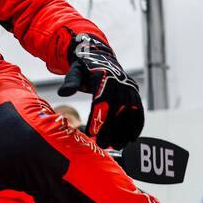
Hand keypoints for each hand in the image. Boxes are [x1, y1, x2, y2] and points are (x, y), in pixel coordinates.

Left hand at [58, 33, 143, 149]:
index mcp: (104, 75)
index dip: (99, 117)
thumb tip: (63, 93)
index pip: (103, 99)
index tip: (92, 133)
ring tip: (116, 146)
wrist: (100, 56)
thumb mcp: (75, 71)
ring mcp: (129, 86)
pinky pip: (138, 110)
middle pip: (118, 108)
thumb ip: (71, 82)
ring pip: (131, 111)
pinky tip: (131, 138)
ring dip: (125, 130)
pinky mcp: (135, 92)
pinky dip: (136, 125)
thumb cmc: (84, 67)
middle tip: (102, 144)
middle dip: (111, 128)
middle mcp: (120, 81)